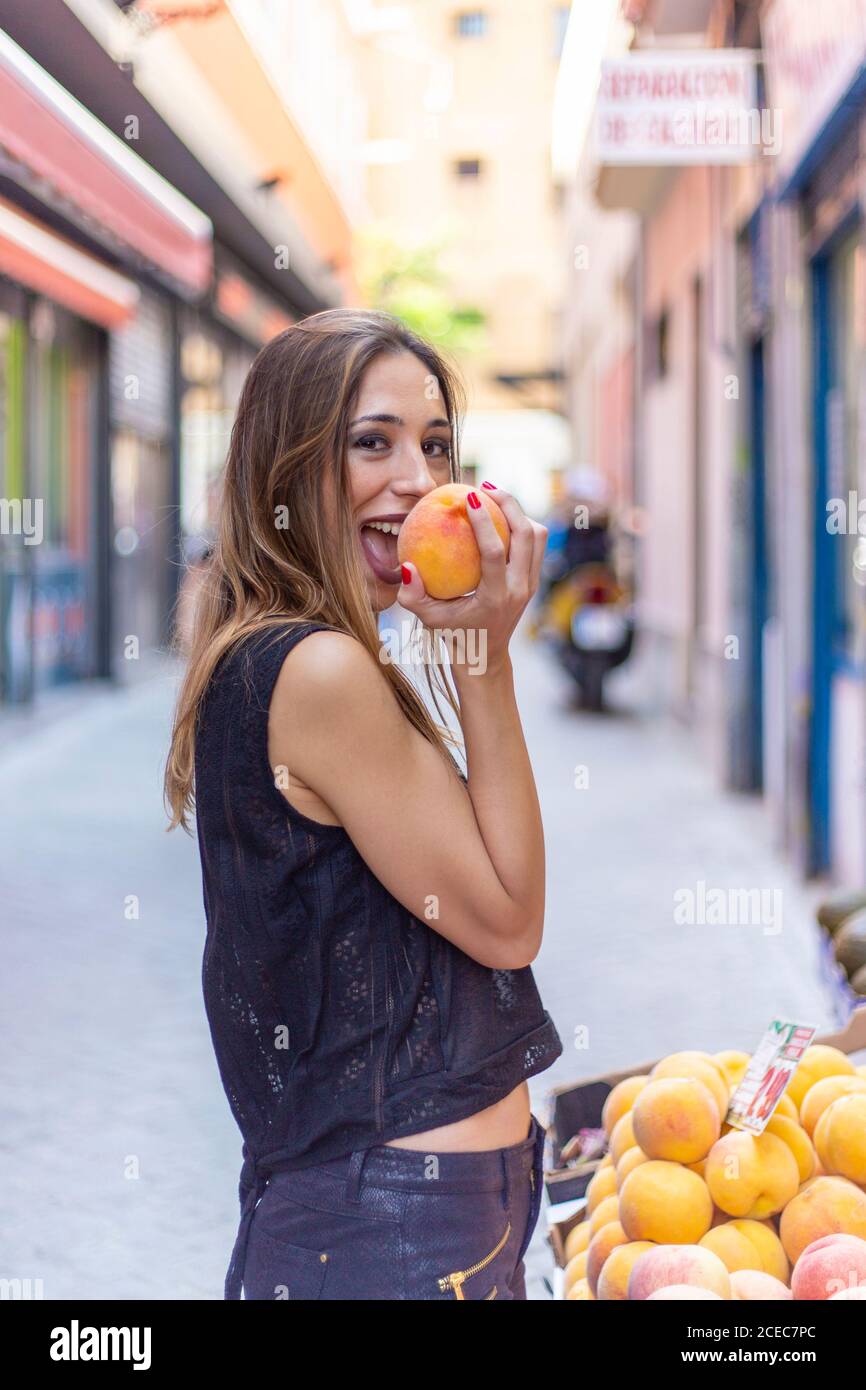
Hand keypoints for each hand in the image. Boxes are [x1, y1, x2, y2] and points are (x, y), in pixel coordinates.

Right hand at [398, 484, 546, 675]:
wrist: (486, 654)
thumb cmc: (453, 634)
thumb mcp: (428, 619)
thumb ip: (412, 595)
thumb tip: (406, 566)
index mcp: (496, 598)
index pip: (495, 552)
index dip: (484, 522)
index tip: (468, 496)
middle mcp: (519, 589)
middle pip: (526, 535)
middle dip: (509, 503)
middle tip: (485, 486)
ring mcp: (530, 584)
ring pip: (537, 535)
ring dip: (519, 511)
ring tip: (494, 496)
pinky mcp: (533, 579)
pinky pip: (535, 543)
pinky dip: (521, 523)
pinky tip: (498, 515)